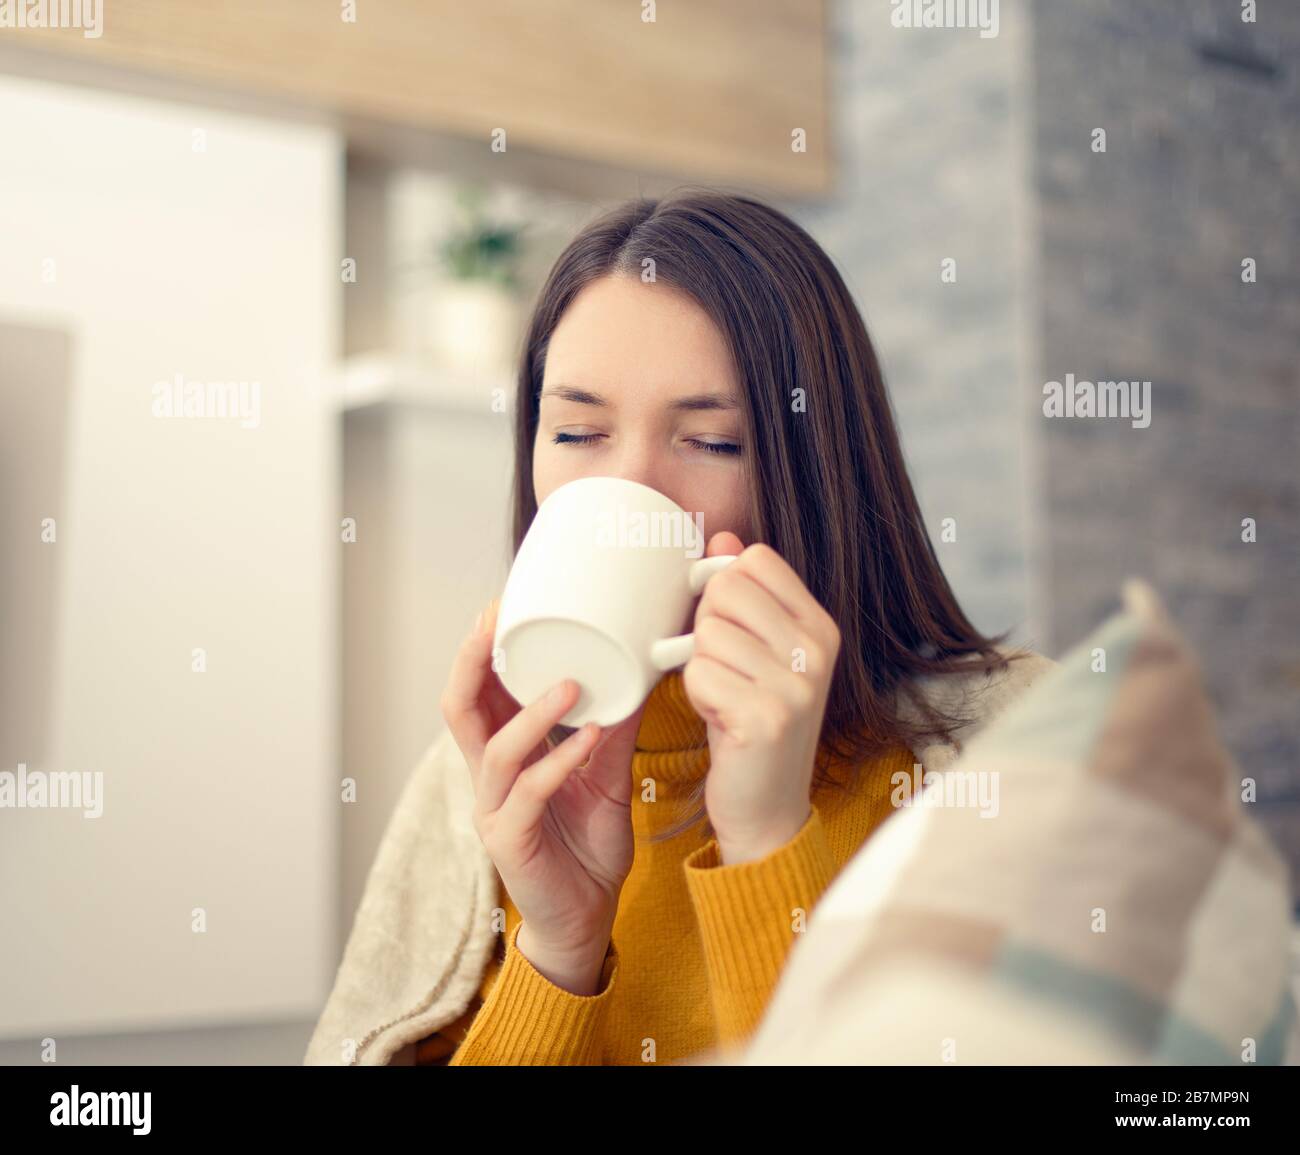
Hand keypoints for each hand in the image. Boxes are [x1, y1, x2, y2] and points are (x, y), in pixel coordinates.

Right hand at [440, 597, 646, 990]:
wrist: (588, 918)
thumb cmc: (587, 847)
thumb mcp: (606, 776)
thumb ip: (613, 732)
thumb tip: (638, 676)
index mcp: (506, 755)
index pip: (478, 691)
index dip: (482, 649)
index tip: (503, 604)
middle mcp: (490, 777)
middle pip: (460, 708)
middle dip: (475, 660)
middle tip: (501, 619)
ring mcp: (495, 810)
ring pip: (495, 749)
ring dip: (532, 710)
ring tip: (572, 683)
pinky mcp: (511, 841)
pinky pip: (530, 794)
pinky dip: (560, 761)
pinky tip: (590, 739)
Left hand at [682, 534, 841, 863]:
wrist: (767, 806)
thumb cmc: (752, 722)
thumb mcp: (756, 653)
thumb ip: (744, 596)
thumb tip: (723, 538)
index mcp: (820, 627)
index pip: (754, 561)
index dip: (724, 589)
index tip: (731, 630)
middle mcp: (818, 651)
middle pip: (725, 590)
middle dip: (706, 629)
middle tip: (725, 671)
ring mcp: (797, 685)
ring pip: (706, 634)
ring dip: (700, 669)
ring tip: (725, 699)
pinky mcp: (766, 717)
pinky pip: (699, 675)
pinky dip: (697, 697)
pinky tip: (722, 720)